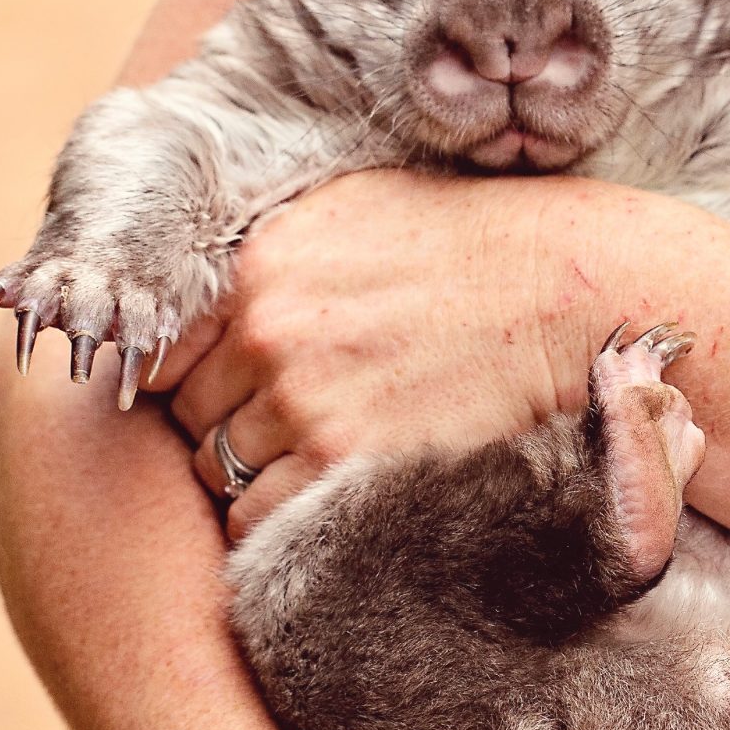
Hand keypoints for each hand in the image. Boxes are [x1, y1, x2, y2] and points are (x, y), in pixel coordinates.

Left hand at [159, 170, 606, 532]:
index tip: (232, 389)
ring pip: (220, 470)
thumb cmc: (467, 248)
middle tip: (292, 422)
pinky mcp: (344, 460)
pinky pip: (260, 516)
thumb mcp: (351, 213)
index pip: (168, 353)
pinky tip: (326, 488)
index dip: (197, 378)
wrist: (561, 295)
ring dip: (256, 472)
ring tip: (318, 453)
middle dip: (229, 425)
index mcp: (259, 266)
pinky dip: (280, 515)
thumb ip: (272, 258)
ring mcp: (302, 400)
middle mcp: (267, 331)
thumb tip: (209, 304)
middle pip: (192, 416)